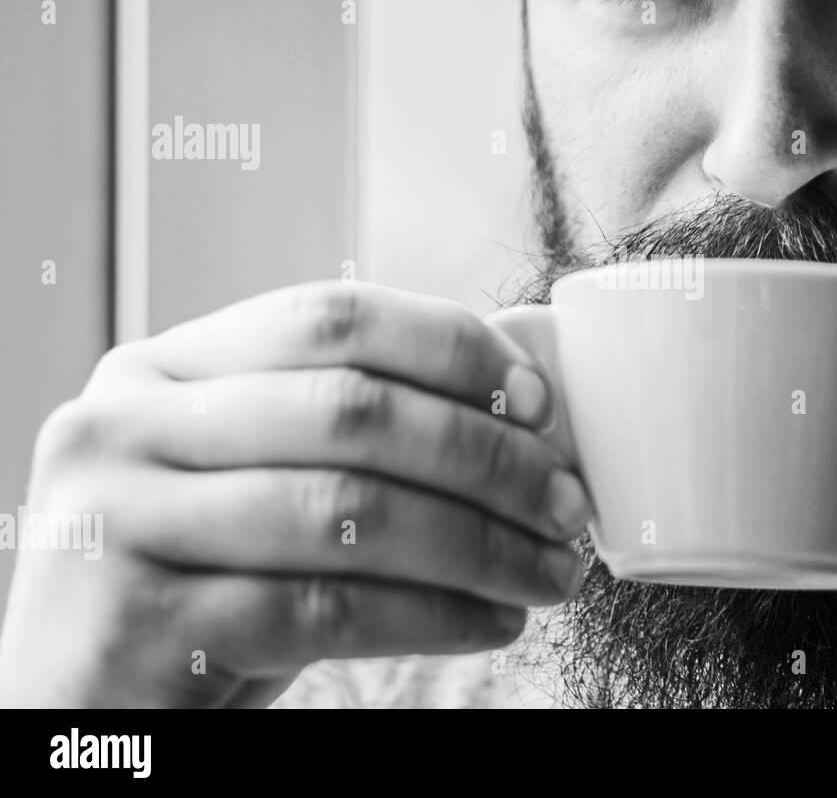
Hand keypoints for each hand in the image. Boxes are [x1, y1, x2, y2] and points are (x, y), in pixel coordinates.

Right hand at [0, 281, 590, 706]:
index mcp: (163, 369)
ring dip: (480, 544)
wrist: (79, 710)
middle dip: (487, 457)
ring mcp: (116, 520)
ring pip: (349, 510)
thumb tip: (522, 418)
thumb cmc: (197, 584)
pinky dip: (433, 614)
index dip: (451, 349)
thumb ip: (348, 439)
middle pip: (352, 409)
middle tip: (566, 504)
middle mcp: (125, 425)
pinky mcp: (135, 622)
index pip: (330, 317)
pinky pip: (324, 608)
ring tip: (549, 572)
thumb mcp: (252, 487)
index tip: (539, 403)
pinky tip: (491, 623)